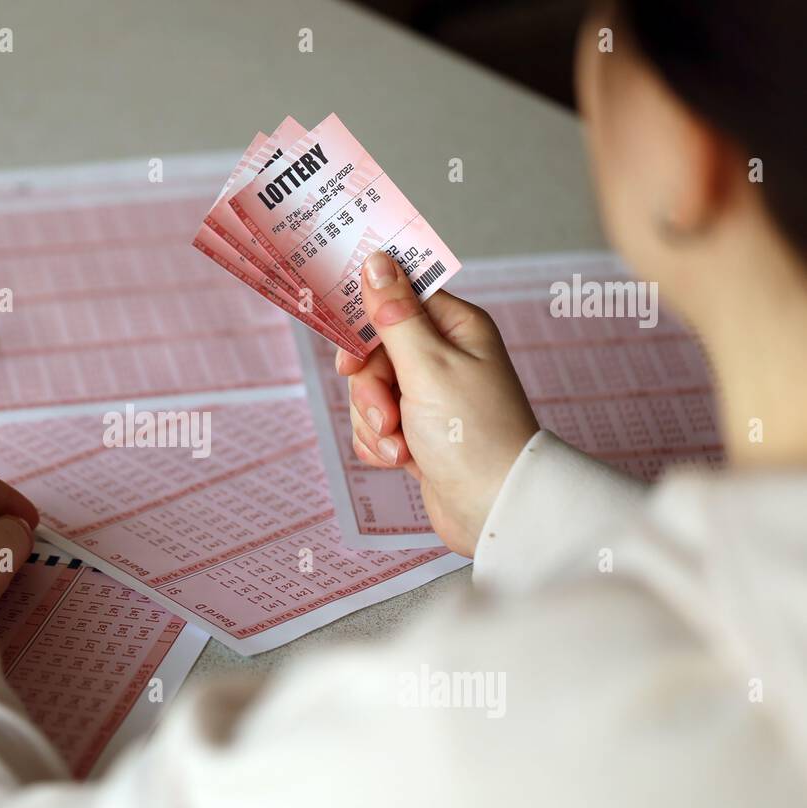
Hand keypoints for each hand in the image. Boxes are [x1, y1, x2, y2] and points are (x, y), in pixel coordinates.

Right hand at [338, 251, 538, 556]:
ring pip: (370, 392)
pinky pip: (376, 425)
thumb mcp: (427, 367)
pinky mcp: (418, 431)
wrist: (493, 508)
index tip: (352, 357)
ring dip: (374, 423)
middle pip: (375, 352)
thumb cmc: (473, 435)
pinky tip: (400, 461)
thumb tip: (377, 261)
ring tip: (400, 446)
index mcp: (456, 328)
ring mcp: (430, 396)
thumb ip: (395, 315)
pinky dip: (380, 444)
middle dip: (371, 390)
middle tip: (388, 415)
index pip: (397, 301)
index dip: (368, 328)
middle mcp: (444, 357)